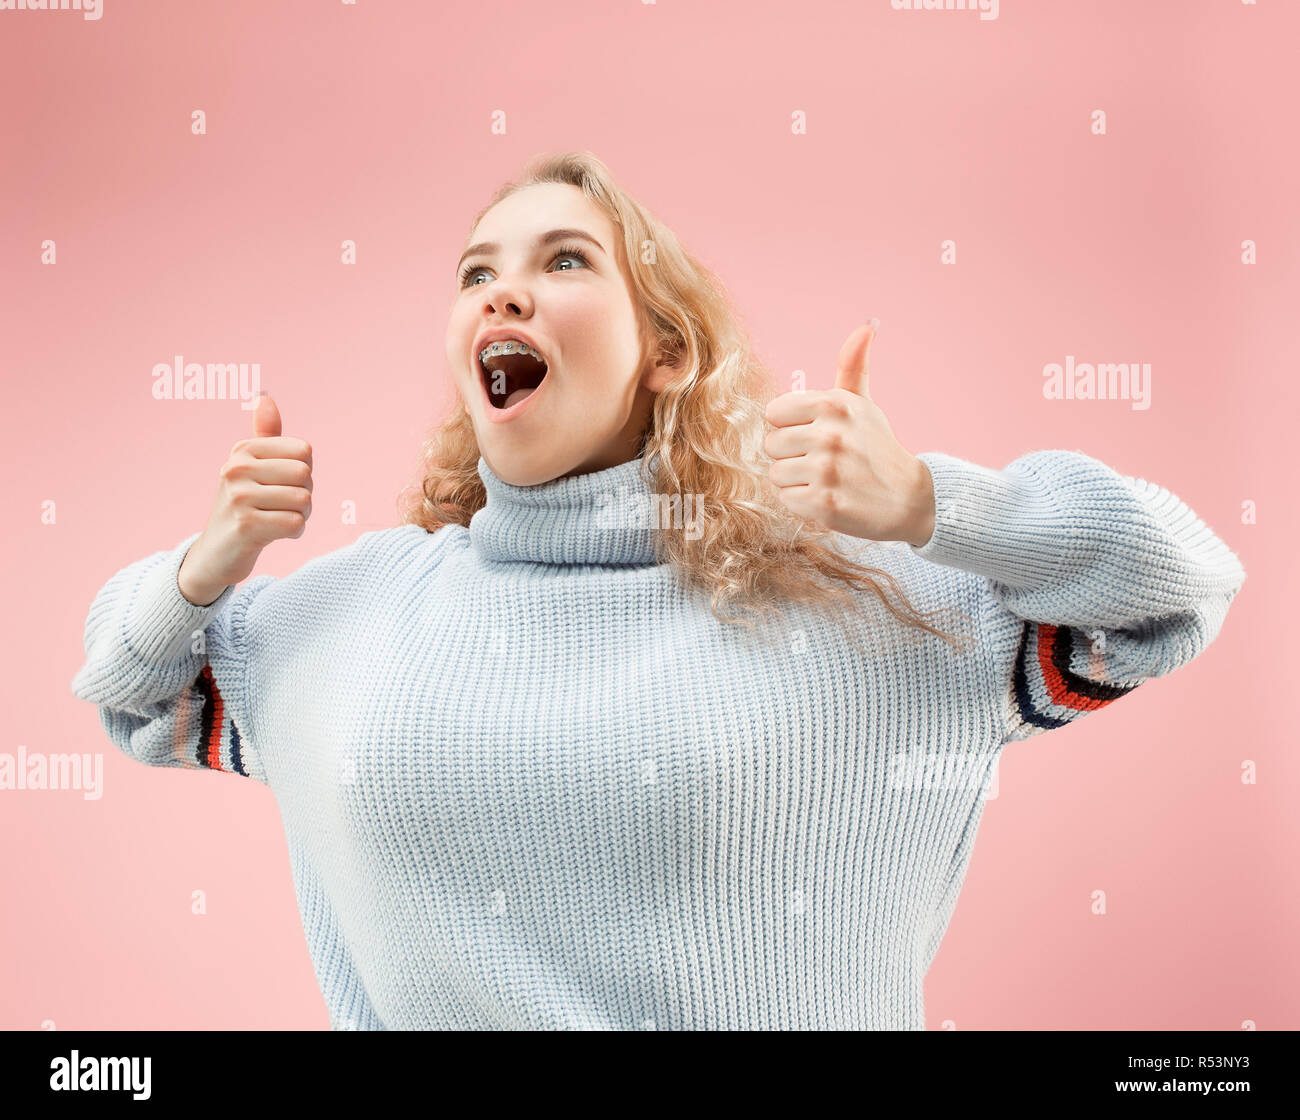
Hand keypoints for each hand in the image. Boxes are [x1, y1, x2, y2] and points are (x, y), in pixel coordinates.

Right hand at [177, 394, 313, 604]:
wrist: (217, 553)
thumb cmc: (244, 507)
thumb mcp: (252, 467)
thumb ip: (265, 436)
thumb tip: (265, 398)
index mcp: (243, 450)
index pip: (304, 450)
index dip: (304, 472)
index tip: (282, 485)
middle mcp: (236, 468)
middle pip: (305, 474)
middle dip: (304, 495)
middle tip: (281, 507)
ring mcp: (239, 497)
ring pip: (303, 500)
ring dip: (300, 516)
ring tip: (276, 520)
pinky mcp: (246, 526)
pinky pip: (296, 523)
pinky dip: (293, 533)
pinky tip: (273, 535)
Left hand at [763, 322, 934, 546]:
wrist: (910, 499)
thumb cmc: (877, 449)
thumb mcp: (863, 404)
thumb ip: (852, 366)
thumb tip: (868, 324)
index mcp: (833, 404)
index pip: (774, 412)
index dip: (790, 426)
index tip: (813, 435)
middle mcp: (829, 435)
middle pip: (771, 444)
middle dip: (791, 455)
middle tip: (823, 461)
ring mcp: (826, 471)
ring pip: (776, 474)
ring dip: (796, 481)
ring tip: (826, 479)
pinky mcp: (823, 504)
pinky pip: (786, 500)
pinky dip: (803, 503)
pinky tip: (829, 497)